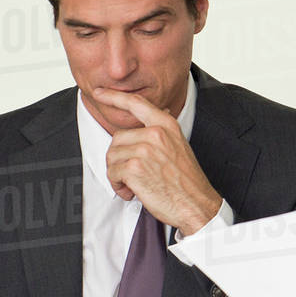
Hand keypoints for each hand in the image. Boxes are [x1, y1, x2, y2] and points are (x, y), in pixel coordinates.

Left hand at [92, 88, 222, 234]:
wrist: (196, 204)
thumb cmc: (187, 181)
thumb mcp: (179, 145)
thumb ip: (164, 129)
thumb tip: (160, 110)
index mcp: (166, 125)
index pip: (135, 103)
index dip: (114, 96)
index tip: (99, 92)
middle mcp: (155, 133)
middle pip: (117, 138)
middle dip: (119, 159)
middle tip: (133, 175)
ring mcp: (144, 149)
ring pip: (112, 156)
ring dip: (118, 175)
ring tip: (135, 185)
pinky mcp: (135, 168)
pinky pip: (112, 173)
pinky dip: (118, 186)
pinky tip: (133, 192)